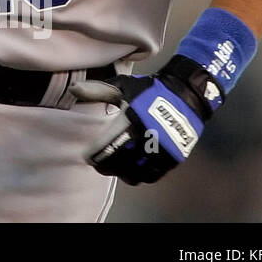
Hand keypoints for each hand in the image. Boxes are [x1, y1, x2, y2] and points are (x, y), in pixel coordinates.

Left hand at [69, 55, 222, 184]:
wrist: (187, 94)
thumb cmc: (150, 90)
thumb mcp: (124, 86)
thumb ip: (98, 90)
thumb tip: (74, 89)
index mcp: (132, 121)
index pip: (109, 148)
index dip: (97, 157)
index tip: (89, 157)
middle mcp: (147, 137)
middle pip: (121, 164)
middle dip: (107, 167)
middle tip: (100, 165)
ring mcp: (162, 150)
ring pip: (137, 174)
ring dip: (124, 174)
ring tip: (117, 169)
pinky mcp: (174, 157)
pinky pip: (154, 175)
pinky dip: (142, 175)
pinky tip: (135, 170)